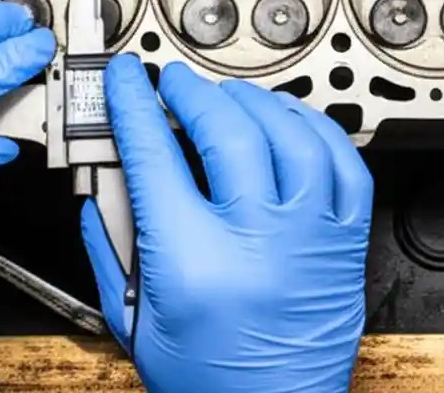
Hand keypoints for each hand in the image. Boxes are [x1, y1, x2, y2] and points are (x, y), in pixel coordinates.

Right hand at [82, 57, 372, 392]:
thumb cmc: (209, 384)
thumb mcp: (134, 322)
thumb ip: (109, 252)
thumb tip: (99, 193)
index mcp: (192, 262)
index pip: (154, 154)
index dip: (133, 103)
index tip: (126, 80)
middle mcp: (255, 242)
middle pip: (226, 130)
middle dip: (193, 92)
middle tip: (175, 83)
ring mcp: (308, 239)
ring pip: (291, 136)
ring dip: (255, 102)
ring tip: (230, 96)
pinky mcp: (344, 246)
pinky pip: (344, 165)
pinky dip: (318, 131)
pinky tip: (292, 121)